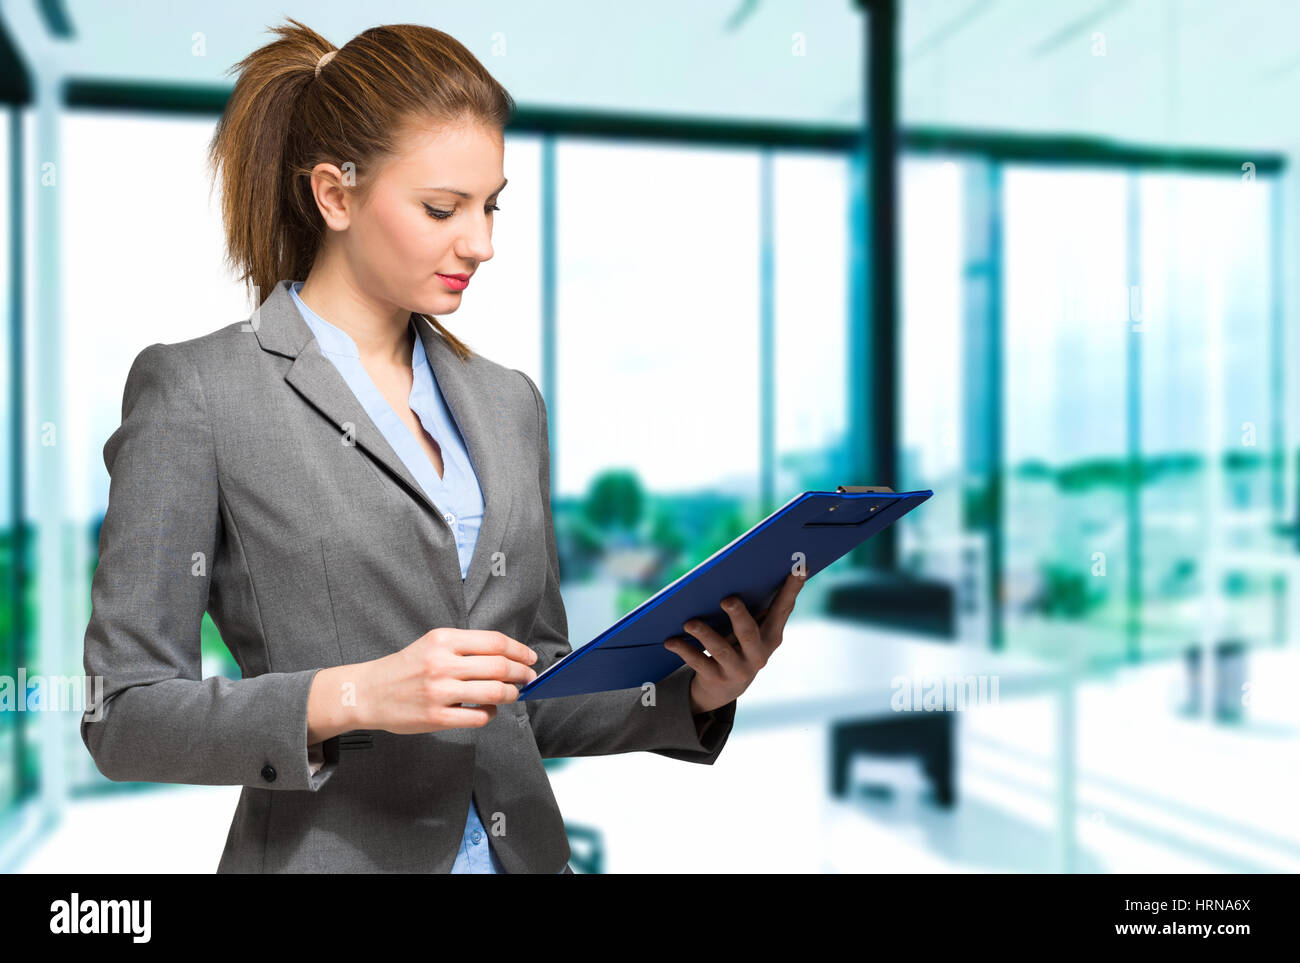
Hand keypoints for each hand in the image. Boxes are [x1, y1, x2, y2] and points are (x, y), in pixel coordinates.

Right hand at [346, 628, 538, 733]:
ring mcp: (439, 692)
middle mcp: (442, 664)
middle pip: (499, 667)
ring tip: (511, 694)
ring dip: (510, 694)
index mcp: (443, 640)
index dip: (519, 650)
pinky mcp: (436, 718)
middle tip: (528, 678)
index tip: (530, 658)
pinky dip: (490, 714)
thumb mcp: (433, 645)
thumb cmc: (406, 667)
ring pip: (494, 693)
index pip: (494, 642)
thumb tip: (507, 656)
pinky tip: (487, 710)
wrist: (368, 692)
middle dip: (521, 673)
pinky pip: (479, 717)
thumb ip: (466, 647)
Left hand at [662, 570, 806, 714]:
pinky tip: (671, 641)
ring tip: (689, 623)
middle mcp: (758, 654)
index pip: (783, 609)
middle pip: (749, 632)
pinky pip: (699, 663)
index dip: (791, 589)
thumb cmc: (738, 645)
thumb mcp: (750, 631)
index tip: (799, 567)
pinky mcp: (717, 679)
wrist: (724, 689)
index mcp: (771, 636)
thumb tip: (744, 570)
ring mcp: (738, 669)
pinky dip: (684, 650)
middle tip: (727, 599)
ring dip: (705, 634)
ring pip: (721, 649)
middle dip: (739, 615)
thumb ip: (754, 608)